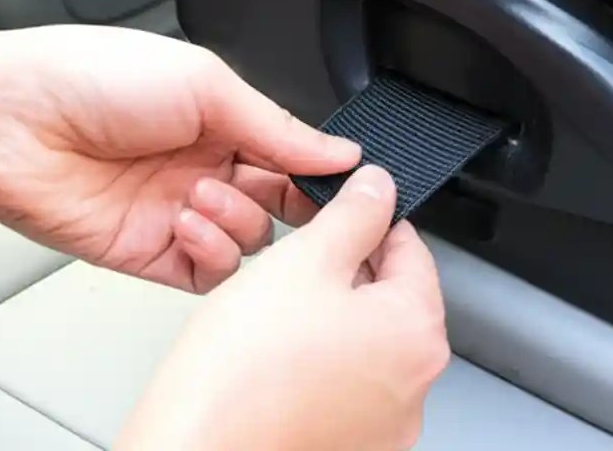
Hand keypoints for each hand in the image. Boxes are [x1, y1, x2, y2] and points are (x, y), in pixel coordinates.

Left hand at [0, 25, 360, 292]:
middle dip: (293, 203)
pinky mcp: (151, 253)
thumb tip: (339, 151)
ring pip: (250, 241)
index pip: (292, 155)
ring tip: (201, 192)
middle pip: (279, 203)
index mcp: (221, 119)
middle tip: (297, 198)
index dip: (319, 171)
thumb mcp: (206, 82)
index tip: (346, 180)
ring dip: (238, 220)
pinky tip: (187, 222)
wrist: (8, 122)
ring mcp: (179, 212)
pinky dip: (212, 254)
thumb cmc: (90, 78)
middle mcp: (204, 166)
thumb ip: (279, 127)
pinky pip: (208, 273)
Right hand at [117, 166, 450, 450]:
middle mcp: (415, 386)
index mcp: (418, 333)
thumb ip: (353, 214)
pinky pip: (342, 387)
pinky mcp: (349, 446)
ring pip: (363, 344)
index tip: (340, 210)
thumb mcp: (302, 260)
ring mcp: (384, 425)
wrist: (194, 449)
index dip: (369, 218)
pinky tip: (273, 358)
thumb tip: (378, 188)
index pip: (411, 248)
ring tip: (274, 314)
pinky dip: (316, 365)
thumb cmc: (241, 371)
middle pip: (389, 299)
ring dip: (327, 318)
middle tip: (292, 264)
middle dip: (343, 271)